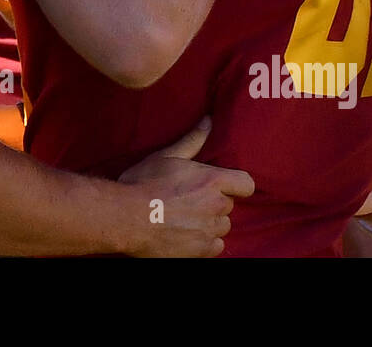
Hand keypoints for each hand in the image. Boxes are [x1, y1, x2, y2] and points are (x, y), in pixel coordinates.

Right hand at [117, 117, 254, 257]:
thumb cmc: (143, 183)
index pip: (246, 184)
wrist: (124, 217)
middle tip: (190, 200)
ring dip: (210, 223)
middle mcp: (216, 206)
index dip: (235, 184)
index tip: (221, 185)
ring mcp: (209, 231)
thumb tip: (209, 120)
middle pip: (228, 205)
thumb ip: (193, 140)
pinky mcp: (201, 252)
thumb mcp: (166, 156)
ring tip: (186, 218)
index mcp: (212, 181)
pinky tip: (186, 234)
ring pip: (222, 226)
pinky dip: (205, 242)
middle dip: (214, 203)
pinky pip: (215, 246)